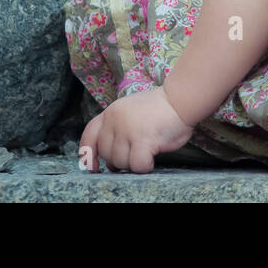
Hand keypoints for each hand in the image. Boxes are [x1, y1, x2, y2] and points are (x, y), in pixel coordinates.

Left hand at [78, 87, 194, 173]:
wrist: (179, 100)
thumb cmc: (158, 109)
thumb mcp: (128, 110)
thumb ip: (116, 128)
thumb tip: (108, 159)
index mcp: (110, 112)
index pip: (89, 135)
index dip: (88, 153)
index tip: (92, 166)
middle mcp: (115, 121)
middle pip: (106, 153)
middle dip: (118, 160)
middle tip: (133, 154)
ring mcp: (128, 130)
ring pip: (120, 162)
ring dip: (133, 163)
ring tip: (146, 151)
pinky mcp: (143, 140)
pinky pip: (137, 165)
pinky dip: (144, 166)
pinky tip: (152, 158)